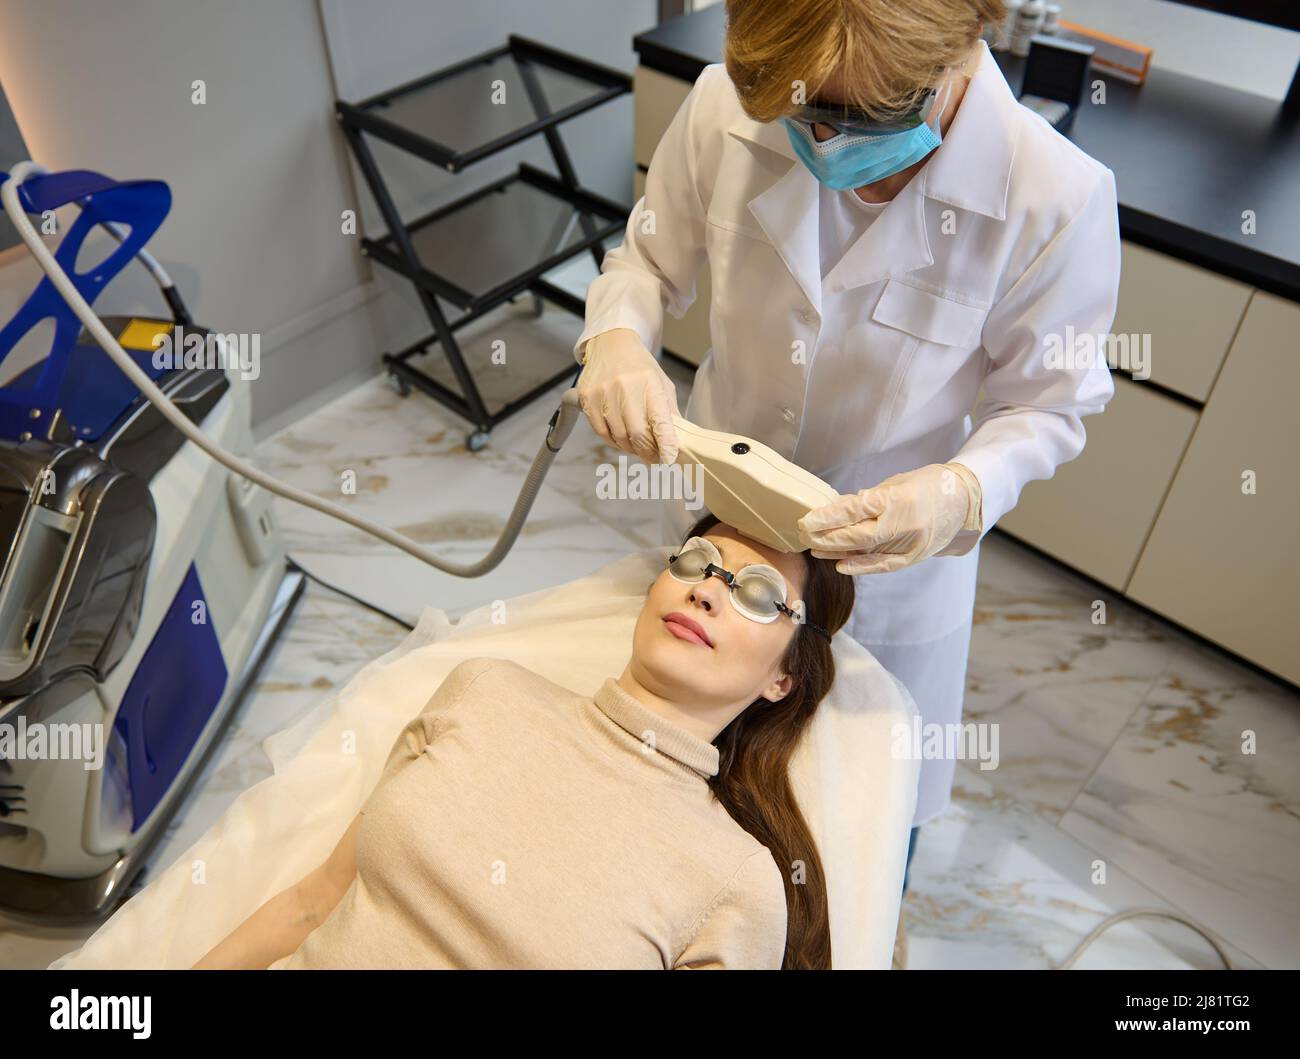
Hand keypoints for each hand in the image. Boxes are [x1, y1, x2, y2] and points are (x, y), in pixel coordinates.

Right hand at [576, 329, 680, 462]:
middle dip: (647, 451)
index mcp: (650, 383)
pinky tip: (620, 438)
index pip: (660, 421)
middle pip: (637, 434)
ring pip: (618, 437)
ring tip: (636, 445)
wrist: (612, 345)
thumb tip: (675, 445)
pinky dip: (612, 441)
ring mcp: (603, 392)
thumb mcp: (662, 385)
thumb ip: (669, 414)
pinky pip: (601, 431)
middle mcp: (625, 387)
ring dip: (629, 447)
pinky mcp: (587, 397)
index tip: (669, 459)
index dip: (666, 444)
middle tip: (652, 456)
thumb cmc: (640, 368)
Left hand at [797, 462, 982, 574]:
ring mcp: (911, 543)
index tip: (806, 520)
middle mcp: (905, 523)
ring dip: (838, 551)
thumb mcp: (895, 483)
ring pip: (867, 551)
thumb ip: (867, 499)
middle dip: (827, 536)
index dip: (827, 517)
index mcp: (898, 498)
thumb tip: (836, 510)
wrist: (965, 499)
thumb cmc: (927, 484)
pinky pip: (884, 564)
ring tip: (816, 549)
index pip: (854, 510)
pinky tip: (842, 565)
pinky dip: (861, 566)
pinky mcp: (916, 556)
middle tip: (805, 534)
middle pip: (857, 535)